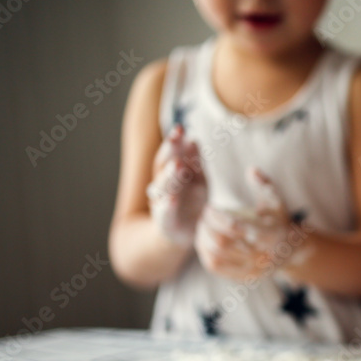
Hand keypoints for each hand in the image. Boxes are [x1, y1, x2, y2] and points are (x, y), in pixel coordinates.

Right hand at [146, 125, 207, 244]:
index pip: (170, 153)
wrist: (185, 232)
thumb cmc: (192, 201)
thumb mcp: (198, 180)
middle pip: (163, 166)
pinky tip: (173, 199)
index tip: (181, 128)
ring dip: (170, 175)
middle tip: (177, 138)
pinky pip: (165, 213)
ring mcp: (162, 203)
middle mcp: (163, 185)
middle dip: (170, 151)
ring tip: (178, 165)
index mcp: (171, 173)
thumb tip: (193, 139)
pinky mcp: (165, 222)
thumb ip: (195, 162)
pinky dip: (168, 206)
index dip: (174, 141)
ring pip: (163, 187)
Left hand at [194, 168, 300, 281]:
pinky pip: (217, 269)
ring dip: (203, 241)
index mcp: (270, 235)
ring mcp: (253, 269)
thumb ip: (265, 186)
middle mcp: (262, 255)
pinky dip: (205, 255)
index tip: (209, 207)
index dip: (218, 217)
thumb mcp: (276, 201)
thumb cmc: (277, 220)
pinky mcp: (244, 278)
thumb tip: (252, 170)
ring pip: (216, 258)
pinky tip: (202, 242)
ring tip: (200, 228)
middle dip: (207, 229)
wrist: (290, 251)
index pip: (236, 228)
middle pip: (223, 244)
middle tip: (201, 217)